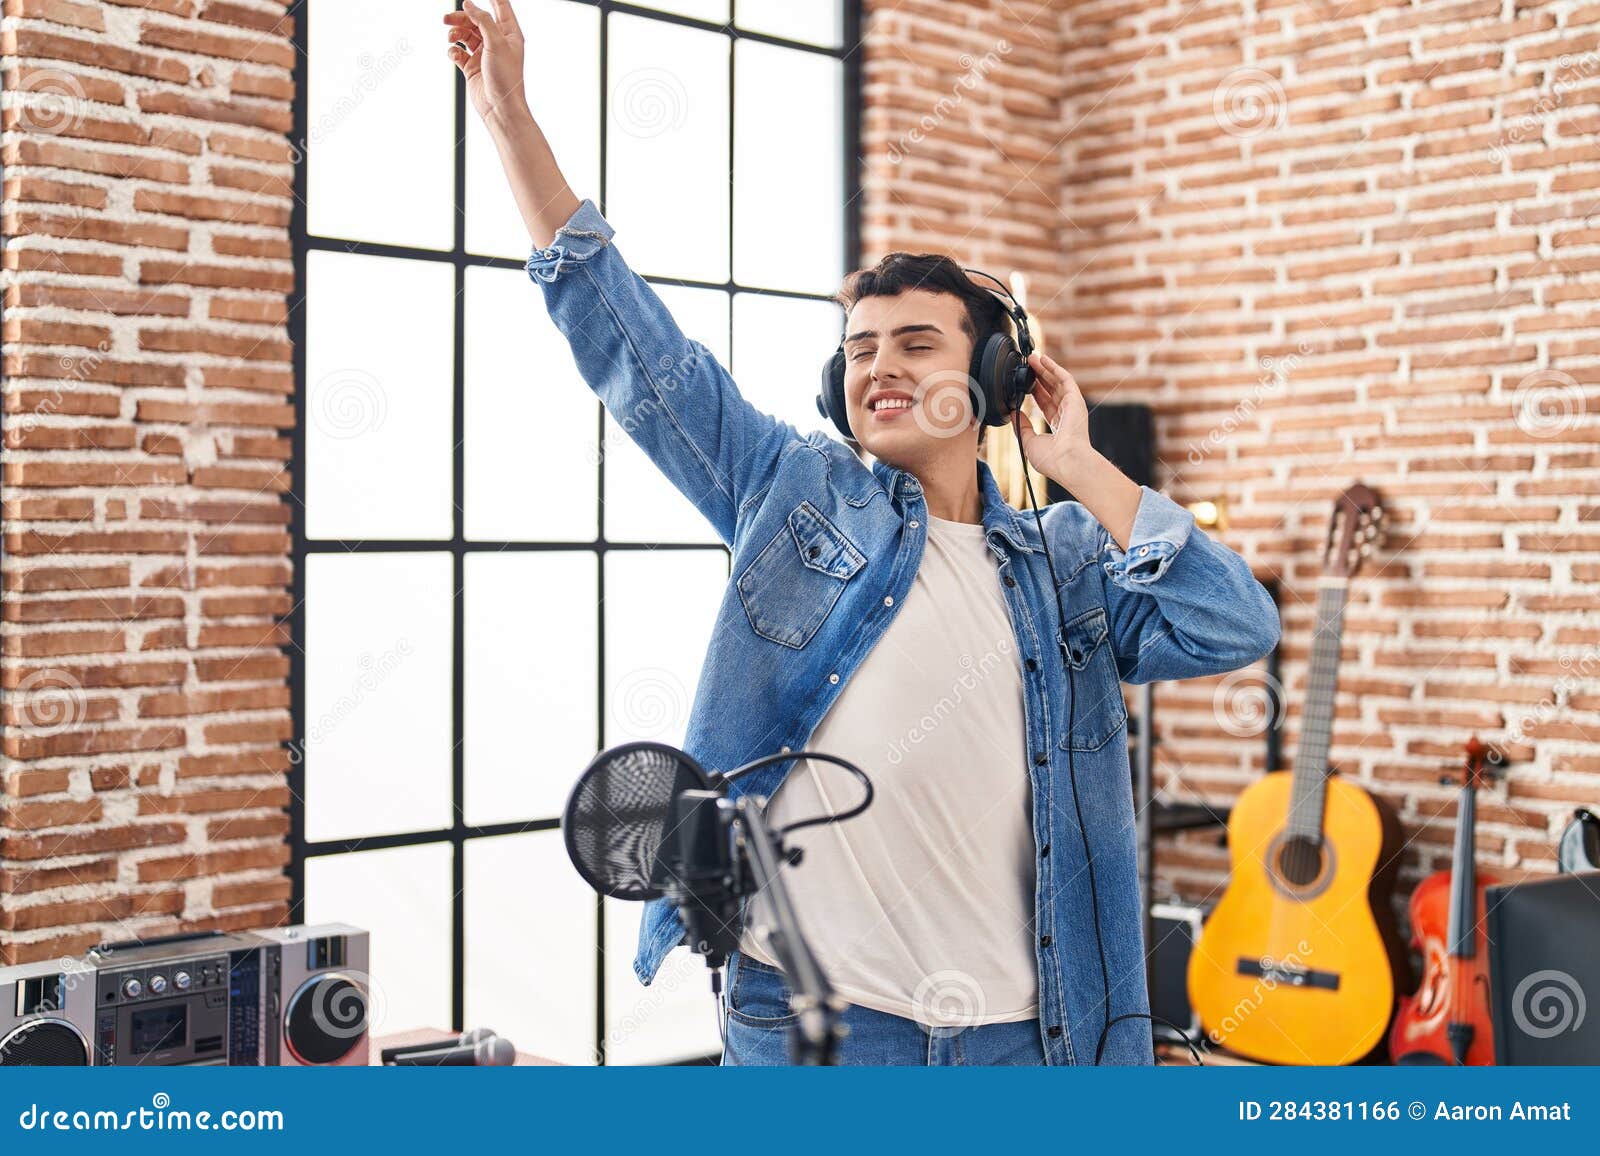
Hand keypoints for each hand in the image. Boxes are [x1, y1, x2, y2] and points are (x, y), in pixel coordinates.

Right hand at [445, 1, 528, 129]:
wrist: (499, 108)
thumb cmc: (505, 77)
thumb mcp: (496, 43)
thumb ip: (483, 21)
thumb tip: (468, 5)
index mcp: (509, 34)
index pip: (501, 7)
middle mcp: (497, 43)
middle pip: (476, 20)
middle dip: (461, 18)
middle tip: (446, 20)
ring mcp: (483, 55)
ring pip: (465, 35)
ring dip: (455, 34)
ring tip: (450, 39)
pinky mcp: (472, 67)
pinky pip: (458, 53)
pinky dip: (453, 51)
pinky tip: (454, 56)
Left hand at [1016, 351, 1094, 485]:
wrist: (1066, 461)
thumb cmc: (1051, 459)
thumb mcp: (1028, 441)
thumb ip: (1021, 426)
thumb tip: (1013, 413)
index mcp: (1058, 426)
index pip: (1045, 404)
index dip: (1035, 392)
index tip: (1024, 383)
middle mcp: (1066, 414)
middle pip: (1051, 390)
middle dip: (1039, 376)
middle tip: (1027, 364)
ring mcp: (1072, 406)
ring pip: (1057, 382)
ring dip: (1045, 369)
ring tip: (1032, 357)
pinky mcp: (1075, 399)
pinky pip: (1064, 379)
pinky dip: (1054, 368)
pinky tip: (1044, 359)